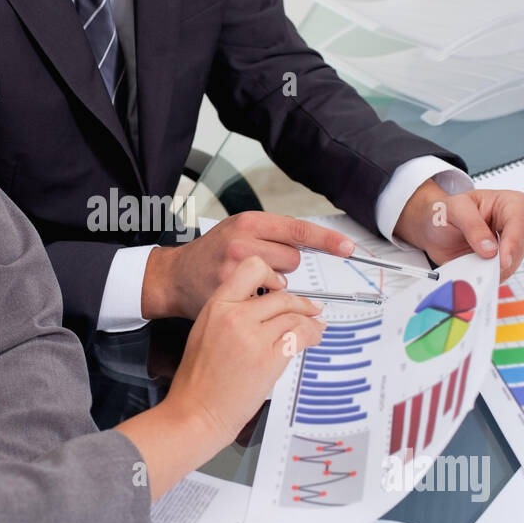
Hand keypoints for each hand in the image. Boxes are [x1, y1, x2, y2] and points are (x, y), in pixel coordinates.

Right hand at [118, 256, 326, 495]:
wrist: (195, 411)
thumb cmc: (198, 380)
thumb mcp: (205, 332)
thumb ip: (231, 313)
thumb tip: (261, 307)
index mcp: (217, 306)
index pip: (252, 269)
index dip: (272, 275)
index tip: (281, 286)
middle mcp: (234, 317)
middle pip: (281, 296)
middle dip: (301, 304)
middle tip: (310, 309)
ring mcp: (252, 337)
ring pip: (294, 316)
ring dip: (310, 321)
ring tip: (315, 326)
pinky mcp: (268, 359)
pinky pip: (299, 336)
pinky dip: (312, 335)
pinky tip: (313, 338)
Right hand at [141, 212, 355, 319]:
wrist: (176, 276)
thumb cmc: (211, 253)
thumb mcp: (238, 230)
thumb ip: (271, 234)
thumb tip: (310, 243)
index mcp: (249, 222)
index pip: (297, 229)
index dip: (326, 240)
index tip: (348, 247)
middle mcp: (243, 242)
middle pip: (294, 258)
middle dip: (284, 265)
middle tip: (261, 267)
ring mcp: (236, 269)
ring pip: (283, 280)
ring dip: (274, 283)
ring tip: (250, 282)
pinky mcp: (233, 293)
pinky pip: (267, 299)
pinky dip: (262, 300)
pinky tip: (244, 296)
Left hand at [394, 182, 523, 281]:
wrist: (434, 229)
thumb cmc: (446, 212)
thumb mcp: (454, 209)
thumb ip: (472, 225)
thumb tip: (490, 248)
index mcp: (509, 203)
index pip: (519, 222)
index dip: (513, 242)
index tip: (503, 260)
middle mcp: (514, 222)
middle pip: (522, 243)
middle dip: (507, 259)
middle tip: (488, 270)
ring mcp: (510, 243)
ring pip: (515, 261)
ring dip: (498, 269)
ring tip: (476, 269)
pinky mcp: (502, 260)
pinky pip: (504, 272)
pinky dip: (491, 275)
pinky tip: (478, 273)